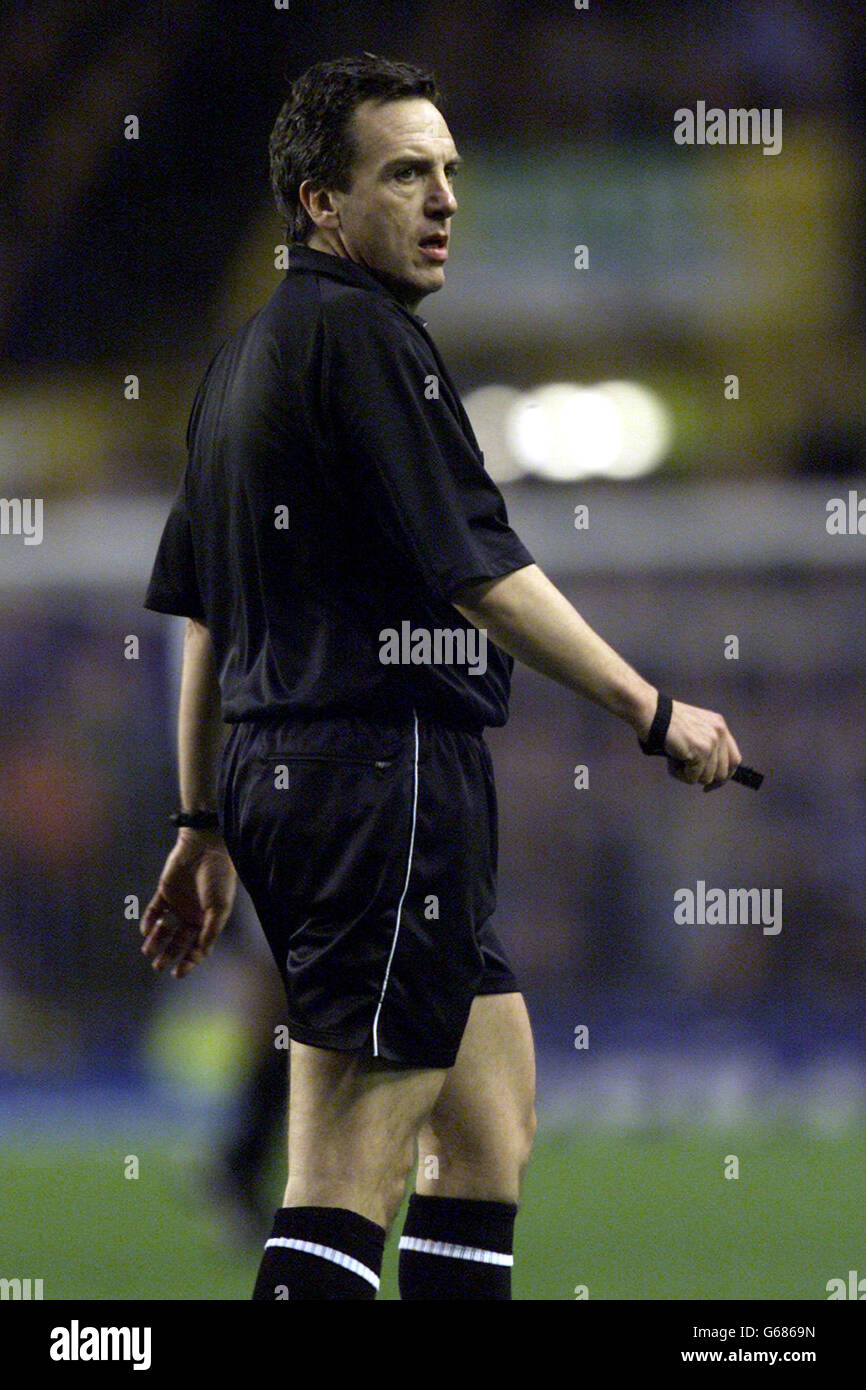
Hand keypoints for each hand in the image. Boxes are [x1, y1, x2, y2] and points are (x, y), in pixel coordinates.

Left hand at [140, 829, 236, 977]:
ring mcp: (179, 904)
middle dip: (169, 955)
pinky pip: (155, 910)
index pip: (198, 947)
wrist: (206, 848)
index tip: (178, 973)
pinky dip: (149, 921)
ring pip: (164, 929)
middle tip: (158, 966)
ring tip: (148, 951)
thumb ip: (210, 931)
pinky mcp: (165, 892)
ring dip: (156, 941)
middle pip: (179, 941)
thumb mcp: (219, 907)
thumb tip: (201, 952)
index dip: (189, 961)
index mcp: (208, 921)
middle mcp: (193, 915)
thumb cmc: (218, 878)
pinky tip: (146, 930)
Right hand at [663, 700, 741, 791]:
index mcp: (720, 725)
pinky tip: (671, 760)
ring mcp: (711, 742)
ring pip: (707, 778)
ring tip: (675, 760)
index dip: (724, 775)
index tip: (711, 783)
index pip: (734, 759)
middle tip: (688, 776)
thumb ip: (705, 742)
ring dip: (688, 775)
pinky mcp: (701, 751)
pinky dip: (679, 774)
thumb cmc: (665, 721)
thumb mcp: (694, 727)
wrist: (651, 712)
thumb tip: (707, 769)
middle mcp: (720, 732)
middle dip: (705, 778)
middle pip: (723, 773)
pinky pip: (693, 778)